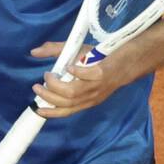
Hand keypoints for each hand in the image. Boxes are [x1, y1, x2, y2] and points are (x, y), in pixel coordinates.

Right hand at [27, 42, 142, 118]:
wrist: (129, 57)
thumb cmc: (103, 60)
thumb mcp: (78, 59)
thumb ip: (56, 53)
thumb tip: (34, 52)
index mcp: (86, 99)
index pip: (66, 111)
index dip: (51, 112)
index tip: (37, 108)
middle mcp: (91, 97)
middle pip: (66, 103)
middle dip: (48, 97)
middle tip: (37, 86)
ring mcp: (96, 87)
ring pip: (72, 93)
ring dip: (57, 86)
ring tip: (48, 76)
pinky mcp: (102, 74)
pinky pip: (87, 77)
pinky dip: (76, 73)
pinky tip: (68, 68)